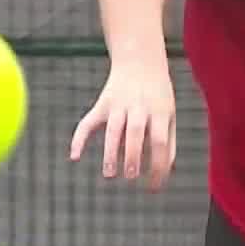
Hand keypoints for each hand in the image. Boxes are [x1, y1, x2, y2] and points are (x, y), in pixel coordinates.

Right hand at [69, 60, 176, 190]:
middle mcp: (139, 107)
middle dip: (132, 155)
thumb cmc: (158, 94)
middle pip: (135, 132)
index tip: (153, 185)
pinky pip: (88, 122)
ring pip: (113, 129)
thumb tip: (163, 172)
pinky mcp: (102, 103)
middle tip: (130, 176)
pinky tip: (74, 157)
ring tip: (110, 174)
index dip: (157, 164)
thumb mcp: (170, 114)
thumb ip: (168, 141)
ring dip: (110, 152)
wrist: (140, 60)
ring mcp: (118, 104)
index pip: (160, 141)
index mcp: (159, 111)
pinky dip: (79, 138)